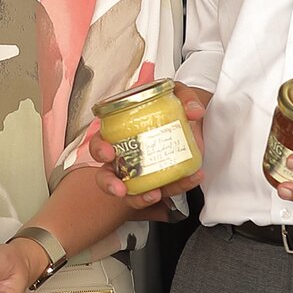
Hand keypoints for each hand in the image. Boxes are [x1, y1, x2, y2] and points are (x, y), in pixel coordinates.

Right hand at [87, 84, 209, 210]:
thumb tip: (193, 111)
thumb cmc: (172, 108)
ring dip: (138, 198)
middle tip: (119, 188)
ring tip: (153, 195)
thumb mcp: (176, 95)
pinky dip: (178, 187)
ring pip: (130, 193)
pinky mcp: (161, 182)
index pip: (99, 144)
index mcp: (119, 135)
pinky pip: (166, 190)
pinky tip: (191, 179)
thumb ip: (185, 98)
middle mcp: (125, 158)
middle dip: (109, 183)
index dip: (99, 150)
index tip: (108, 153)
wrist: (191, 121)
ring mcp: (142, 174)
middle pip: (106, 175)